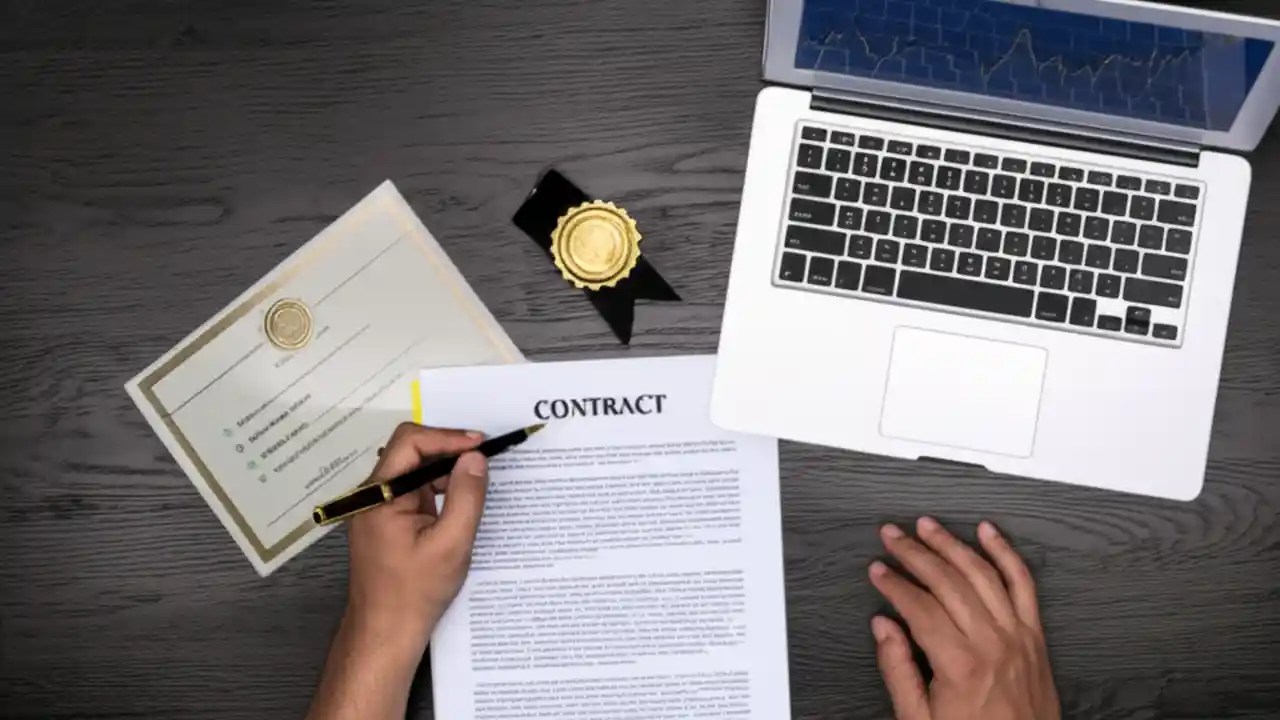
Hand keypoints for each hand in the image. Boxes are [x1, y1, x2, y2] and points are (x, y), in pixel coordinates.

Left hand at [345, 422, 489, 650]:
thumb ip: (465, 497)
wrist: (386, 632)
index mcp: (378, 495)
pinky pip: (417, 491)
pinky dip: (441, 490)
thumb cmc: (414, 594)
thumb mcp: (450, 544)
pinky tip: (464, 500)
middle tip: (486, 457)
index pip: (410, 443)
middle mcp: (374, 495)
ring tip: (479, 479)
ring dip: (447, 471)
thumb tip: (475, 458)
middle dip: (450, 451)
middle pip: (412, 452)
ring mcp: (380, 507)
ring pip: (416, 471)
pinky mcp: (390, 520)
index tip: (480, 444)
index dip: (447, 437)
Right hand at [869, 518, 1059, 719]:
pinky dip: (1007, 554)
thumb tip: (882, 626)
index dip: (894, 584)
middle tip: (892, 535)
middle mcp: (993, 644)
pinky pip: (1024, 585)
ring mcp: (1018, 637)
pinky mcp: (1036, 638)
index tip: (877, 570)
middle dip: (916, 553)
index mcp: (960, 665)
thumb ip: (898, 671)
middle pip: (949, 582)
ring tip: (928, 526)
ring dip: (953, 544)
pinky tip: (989, 533)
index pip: (920, 607)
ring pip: (983, 575)